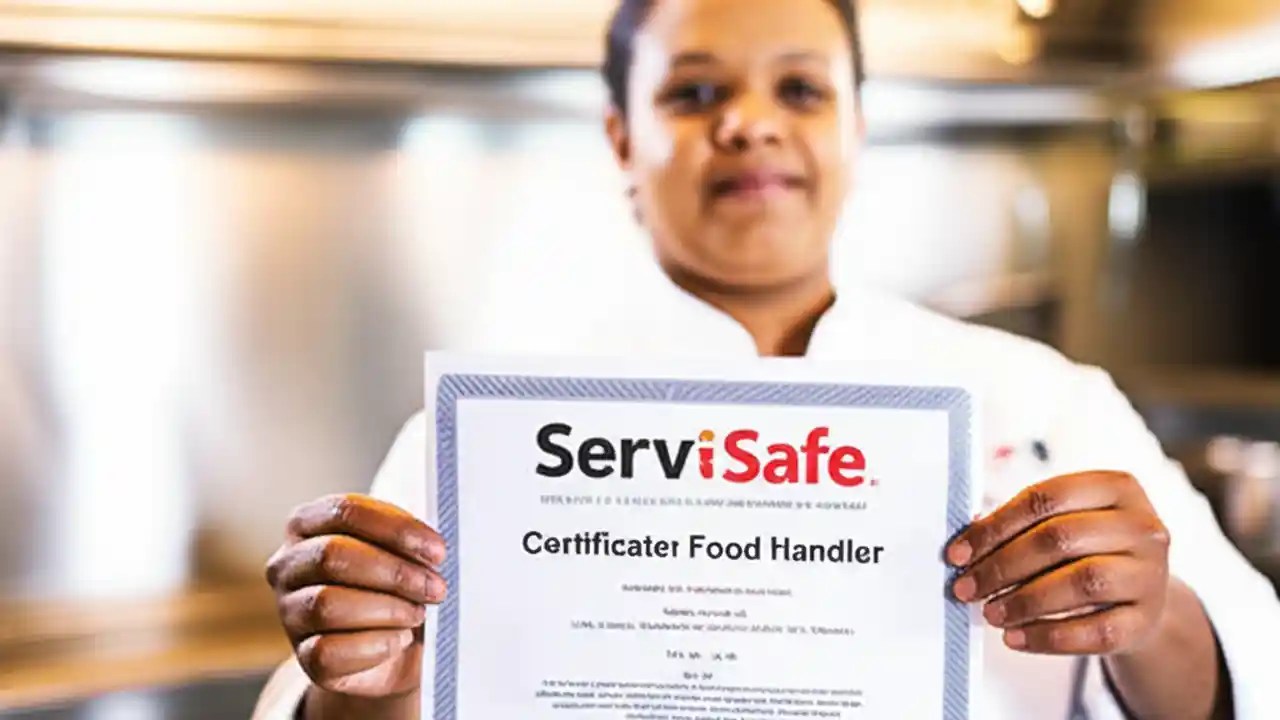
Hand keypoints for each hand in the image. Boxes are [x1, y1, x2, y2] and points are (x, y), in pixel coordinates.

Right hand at [266, 494, 446, 697]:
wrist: (391, 649)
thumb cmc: (395, 587)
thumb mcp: (401, 553)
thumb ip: (408, 541)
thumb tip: (429, 549)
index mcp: (308, 524)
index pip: (344, 511)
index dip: (396, 529)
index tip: (437, 551)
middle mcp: (288, 565)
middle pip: (332, 556)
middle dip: (394, 572)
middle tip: (436, 588)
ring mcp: (290, 612)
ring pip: (327, 604)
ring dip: (387, 609)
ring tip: (417, 613)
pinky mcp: (303, 657)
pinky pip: (329, 650)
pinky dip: (376, 645)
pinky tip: (399, 639)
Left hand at [946, 471, 1170, 655]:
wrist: (1142, 597)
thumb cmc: (1092, 551)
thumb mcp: (1067, 523)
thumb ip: (1022, 525)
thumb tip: (966, 545)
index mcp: (1116, 488)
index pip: (1045, 498)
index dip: (995, 526)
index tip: (958, 553)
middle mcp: (1143, 527)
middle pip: (1059, 539)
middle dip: (1002, 566)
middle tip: (967, 587)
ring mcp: (1151, 574)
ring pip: (1081, 583)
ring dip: (1024, 601)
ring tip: (991, 613)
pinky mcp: (1148, 620)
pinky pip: (1095, 631)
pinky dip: (1048, 637)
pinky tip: (1016, 637)